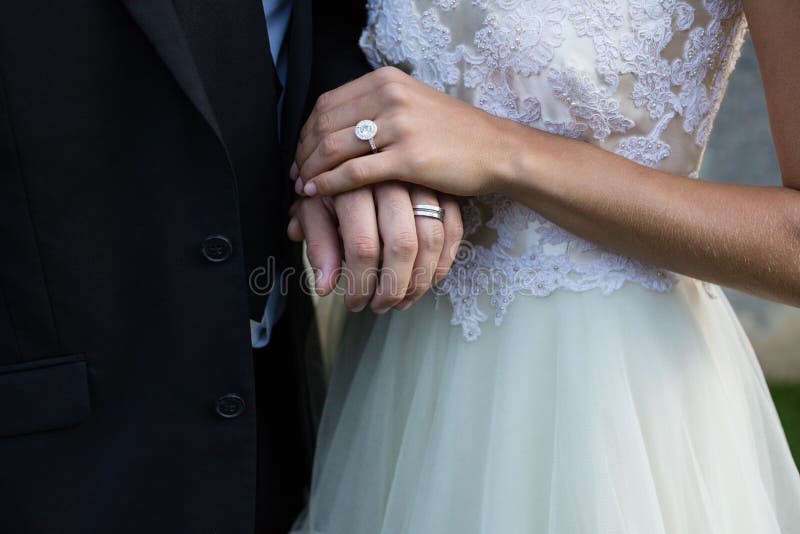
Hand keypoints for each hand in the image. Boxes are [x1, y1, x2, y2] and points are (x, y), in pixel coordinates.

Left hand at [287, 183, 462, 312]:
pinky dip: (443, 261)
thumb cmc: (332, 187)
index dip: (360, 284)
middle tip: (380, 307)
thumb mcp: (315, 208)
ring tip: (401, 301)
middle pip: (402, 245)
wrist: (357, 148)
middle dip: (393, 287)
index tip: (354, 304)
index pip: (362, 247)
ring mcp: (421, 182)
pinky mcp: (441, 188)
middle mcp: (390, 181)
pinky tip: (427, 281)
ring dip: (419, 280)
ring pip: (431, 239)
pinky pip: (452, 229)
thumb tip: (325, 287)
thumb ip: (320, 245)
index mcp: (353, 186)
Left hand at [293, 66, 513, 197]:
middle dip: (303, 153)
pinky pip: (353, 173)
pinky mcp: (408, 159)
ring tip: (303, 186)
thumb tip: (336, 127)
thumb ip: (376, 108)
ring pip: (333, 148)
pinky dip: (328, 185)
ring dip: (310, 171)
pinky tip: (317, 194)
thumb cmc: (454, 133)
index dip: (306, 132)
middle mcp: (390, 96)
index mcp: (386, 80)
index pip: (327, 104)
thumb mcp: (412, 104)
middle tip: (296, 174)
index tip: (301, 152)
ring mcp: (399, 126)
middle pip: (324, 125)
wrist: (496, 150)